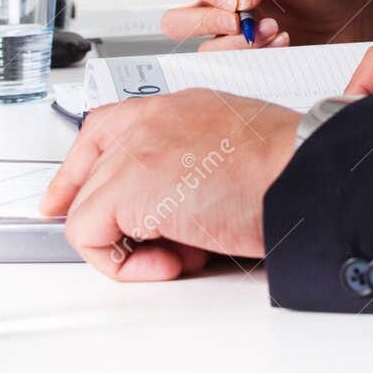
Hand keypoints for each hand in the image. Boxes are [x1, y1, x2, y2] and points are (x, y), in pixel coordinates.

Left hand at [40, 91, 297, 279]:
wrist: (304, 172)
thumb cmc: (290, 166)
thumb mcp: (236, 150)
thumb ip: (196, 164)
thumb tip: (182, 206)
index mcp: (179, 107)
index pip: (108, 126)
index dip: (83, 165)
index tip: (68, 194)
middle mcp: (151, 120)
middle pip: (87, 165)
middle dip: (101, 214)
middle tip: (111, 246)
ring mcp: (134, 150)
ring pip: (87, 207)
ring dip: (130, 245)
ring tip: (182, 253)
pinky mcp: (125, 187)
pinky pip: (88, 237)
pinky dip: (123, 265)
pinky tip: (172, 262)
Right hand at [164, 0, 372, 51]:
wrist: (352, 19)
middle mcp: (221, 10)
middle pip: (176, 20)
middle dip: (206, 22)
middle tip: (242, 22)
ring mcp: (233, 41)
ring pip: (204, 49)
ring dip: (236, 43)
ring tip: (274, 30)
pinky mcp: (248, 66)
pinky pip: (231, 70)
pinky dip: (254, 58)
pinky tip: (282, 43)